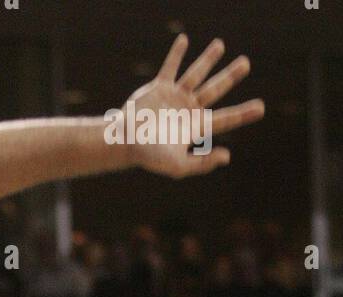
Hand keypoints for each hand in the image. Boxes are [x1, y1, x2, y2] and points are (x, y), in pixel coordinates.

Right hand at [124, 35, 263, 179]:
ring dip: (208, 59)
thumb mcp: (178, 167)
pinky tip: (184, 39)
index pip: (225, 118)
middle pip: (215, 89)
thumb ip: (202, 164)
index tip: (261, 108)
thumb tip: (227, 156)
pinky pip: (170, 67)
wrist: (125, 142)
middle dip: (231, 76)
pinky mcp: (159, 87)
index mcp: (196, 127)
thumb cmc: (151, 157)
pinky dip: (176, 53)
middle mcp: (189, 109)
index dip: (244, 113)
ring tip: (220, 45)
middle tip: (245, 63)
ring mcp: (175, 96)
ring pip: (196, 74)